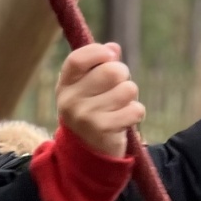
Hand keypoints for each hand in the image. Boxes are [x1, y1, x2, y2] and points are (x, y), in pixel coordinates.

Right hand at [56, 42, 144, 157]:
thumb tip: (113, 48)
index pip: (77, 59)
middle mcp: (70, 101)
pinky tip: (124, 119)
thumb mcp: (88, 87)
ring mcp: (85, 117)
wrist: (88, 152)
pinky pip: (135, 110)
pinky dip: (136, 113)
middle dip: (123, 75)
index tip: (110, 55)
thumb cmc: (92, 110)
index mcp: (65, 85)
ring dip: (130, 96)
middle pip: (111, 71)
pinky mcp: (103, 131)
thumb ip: (100, 65)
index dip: (98, 52)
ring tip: (120, 105)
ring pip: (127, 89)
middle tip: (118, 86)